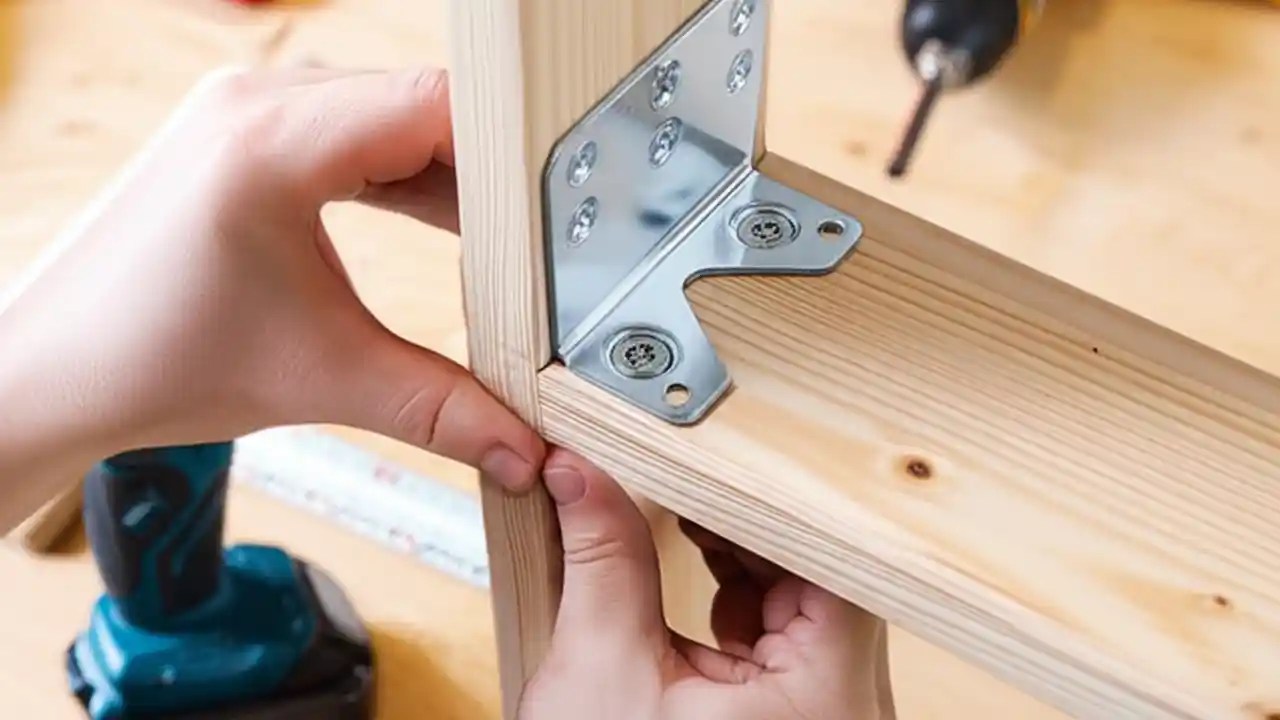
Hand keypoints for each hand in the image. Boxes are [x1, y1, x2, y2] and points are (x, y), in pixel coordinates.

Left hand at [0, 67, 543, 523]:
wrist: (56, 373)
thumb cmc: (149, 361)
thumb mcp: (325, 378)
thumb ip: (443, 408)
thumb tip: (523, 444)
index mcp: (273, 141)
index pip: (435, 105)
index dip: (510, 153)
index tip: (560, 199)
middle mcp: (258, 104)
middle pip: (420, 103)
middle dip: (489, 171)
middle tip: (544, 231)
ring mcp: (246, 113)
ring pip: (389, 114)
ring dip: (448, 173)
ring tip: (499, 235)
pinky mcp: (242, 136)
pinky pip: (353, 133)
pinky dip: (404, 175)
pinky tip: (440, 222)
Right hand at [523, 450, 895, 719]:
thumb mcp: (604, 675)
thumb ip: (602, 559)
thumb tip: (583, 477)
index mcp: (827, 700)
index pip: (829, 557)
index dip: (766, 501)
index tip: (714, 462)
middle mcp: (848, 709)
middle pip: (817, 573)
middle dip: (741, 524)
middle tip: (682, 478)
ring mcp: (828, 715)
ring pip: (802, 601)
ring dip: (741, 557)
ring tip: (681, 517)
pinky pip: (786, 638)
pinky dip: (742, 601)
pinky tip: (700, 572)